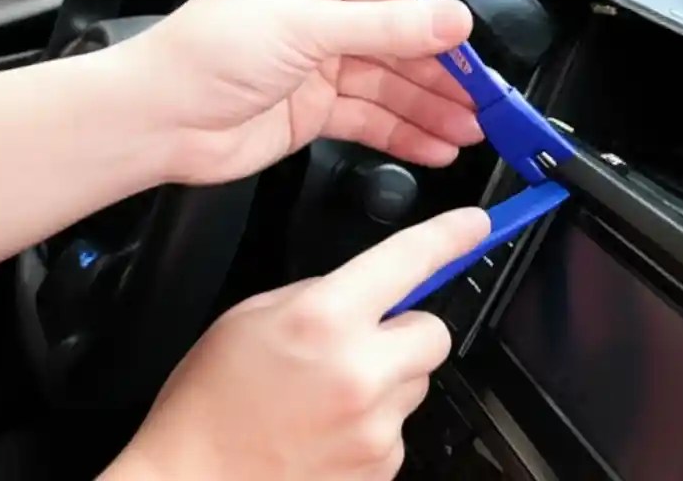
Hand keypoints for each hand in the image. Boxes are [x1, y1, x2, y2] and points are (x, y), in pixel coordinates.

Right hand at [104, 207, 491, 480]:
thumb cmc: (209, 404)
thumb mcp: (249, 317)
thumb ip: (317, 295)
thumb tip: (363, 291)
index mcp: (324, 319)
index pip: (409, 260)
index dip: (449, 236)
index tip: (473, 225)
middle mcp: (360, 371)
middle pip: (433, 331)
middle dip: (406, 330)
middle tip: (360, 342)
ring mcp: (375, 425)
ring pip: (417, 382)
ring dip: (387, 380)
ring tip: (326, 395)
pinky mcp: (381, 466)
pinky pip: (399, 428)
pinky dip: (373, 423)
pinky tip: (326, 428)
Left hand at [113, 0, 481, 184]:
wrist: (156, 118)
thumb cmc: (207, 53)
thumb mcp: (307, 28)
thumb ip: (387, 29)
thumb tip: (450, 20)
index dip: (438, 26)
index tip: (474, 54)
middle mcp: (318, 16)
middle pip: (398, 45)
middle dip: (442, 76)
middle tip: (485, 104)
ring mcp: (316, 66)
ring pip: (389, 87)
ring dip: (430, 110)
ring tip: (471, 132)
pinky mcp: (311, 112)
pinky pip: (369, 120)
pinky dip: (402, 134)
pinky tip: (434, 147)